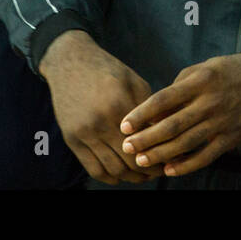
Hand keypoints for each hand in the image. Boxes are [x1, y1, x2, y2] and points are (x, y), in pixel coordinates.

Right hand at [38, 30, 160, 183]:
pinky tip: (121, 175)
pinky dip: (110, 177)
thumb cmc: (107, 70)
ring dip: (130, 177)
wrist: (69, 62)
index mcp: (118, 105)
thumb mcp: (134, 82)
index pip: (144, 142)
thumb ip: (149, 110)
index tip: (170, 159)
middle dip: (148, 171)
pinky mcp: (71, 139)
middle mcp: (99, 122)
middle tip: (160, 171)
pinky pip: (93, 169)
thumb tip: (165, 137)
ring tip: (143, 175)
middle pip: (129, 161)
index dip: (160, 156)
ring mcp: (83, 133)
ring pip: (112, 170)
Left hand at [118, 43, 240, 176]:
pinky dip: (187, 165)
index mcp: (200, 81)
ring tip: (141, 161)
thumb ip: (176, 90)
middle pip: (173, 124)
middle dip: (147, 138)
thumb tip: (151, 115)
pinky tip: (169, 170)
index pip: (164, 99)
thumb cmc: (223, 72)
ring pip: (187, 142)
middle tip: (126, 147)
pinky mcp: (232, 137)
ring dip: (162, 154)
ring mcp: (223, 121)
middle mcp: (211, 101)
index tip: (123, 124)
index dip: (142, 113)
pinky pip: (206, 156)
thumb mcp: (199, 70)